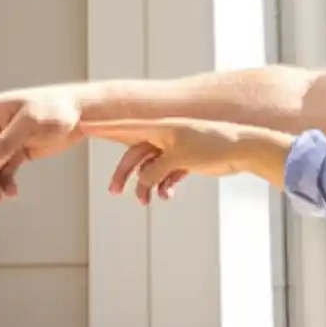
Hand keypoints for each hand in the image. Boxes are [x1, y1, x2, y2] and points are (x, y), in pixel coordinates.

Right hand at [78, 118, 293, 203]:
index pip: (125, 126)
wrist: (243, 149)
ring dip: (146, 185)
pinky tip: (167, 196)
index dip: (103, 127)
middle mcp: (166, 136)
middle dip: (124, 173)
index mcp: (160, 127)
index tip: (82, 124)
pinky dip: (164, 185)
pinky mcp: (188, 161)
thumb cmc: (211, 146)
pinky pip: (167, 174)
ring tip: (146, 202)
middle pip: (135, 154)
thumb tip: (140, 183)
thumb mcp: (178, 158)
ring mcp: (177, 148)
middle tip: (114, 192)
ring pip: (151, 168)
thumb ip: (154, 171)